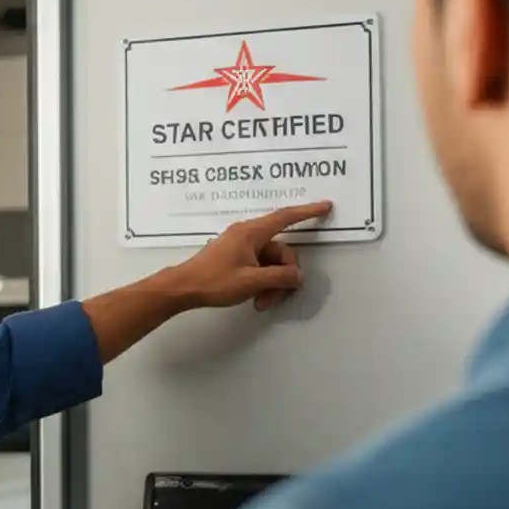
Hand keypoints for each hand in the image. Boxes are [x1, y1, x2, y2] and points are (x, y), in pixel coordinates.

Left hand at [80, 200, 332, 362]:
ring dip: (270, 283)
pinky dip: (260, 281)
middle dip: (283, 275)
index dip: (307, 212)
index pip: (285, 217)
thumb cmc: (215, 282)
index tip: (325, 205)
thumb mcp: (252, 282)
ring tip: (260, 303)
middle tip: (273, 298)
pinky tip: (254, 298)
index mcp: (251, 232)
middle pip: (280, 250)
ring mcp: (239, 246)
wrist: (182, 288)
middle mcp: (247, 234)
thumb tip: (298, 275)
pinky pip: (257, 266)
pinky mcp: (234, 257)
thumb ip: (279, 277)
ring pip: (269, 262)